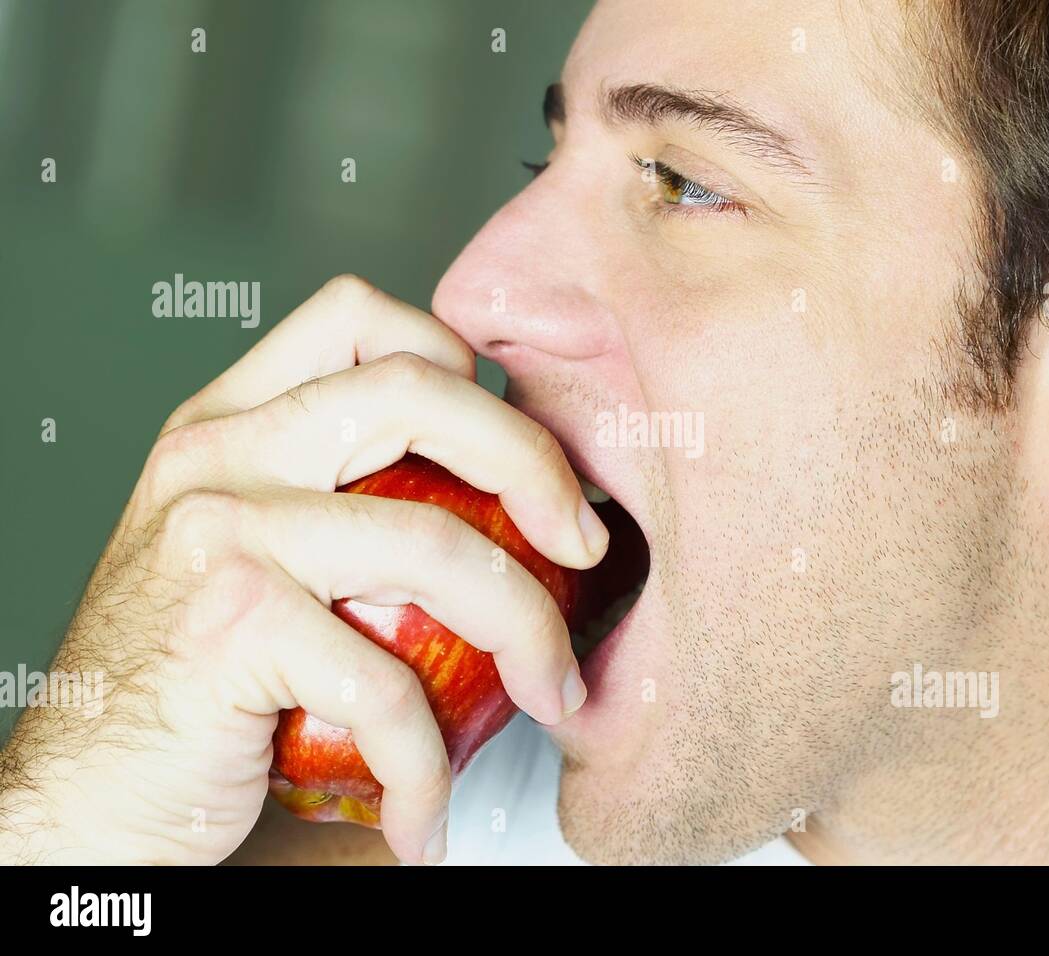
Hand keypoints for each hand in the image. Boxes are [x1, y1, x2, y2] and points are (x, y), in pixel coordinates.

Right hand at [0, 275, 606, 864]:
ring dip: (523, 631)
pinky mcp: (227, 625)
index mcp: (232, 423)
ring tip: (548, 694)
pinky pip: (383, 683)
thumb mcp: (256, 559)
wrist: (85, 798)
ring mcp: (218, 530)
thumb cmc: (190, 685)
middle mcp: (219, 454)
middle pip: (417, 389)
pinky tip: (427, 807)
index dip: (464, 362)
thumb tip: (515, 505)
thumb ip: (347, 505)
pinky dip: (428, 762)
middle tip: (583, 546)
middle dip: (534, 463)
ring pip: (431, 541)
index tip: (519, 451)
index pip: (360, 319)